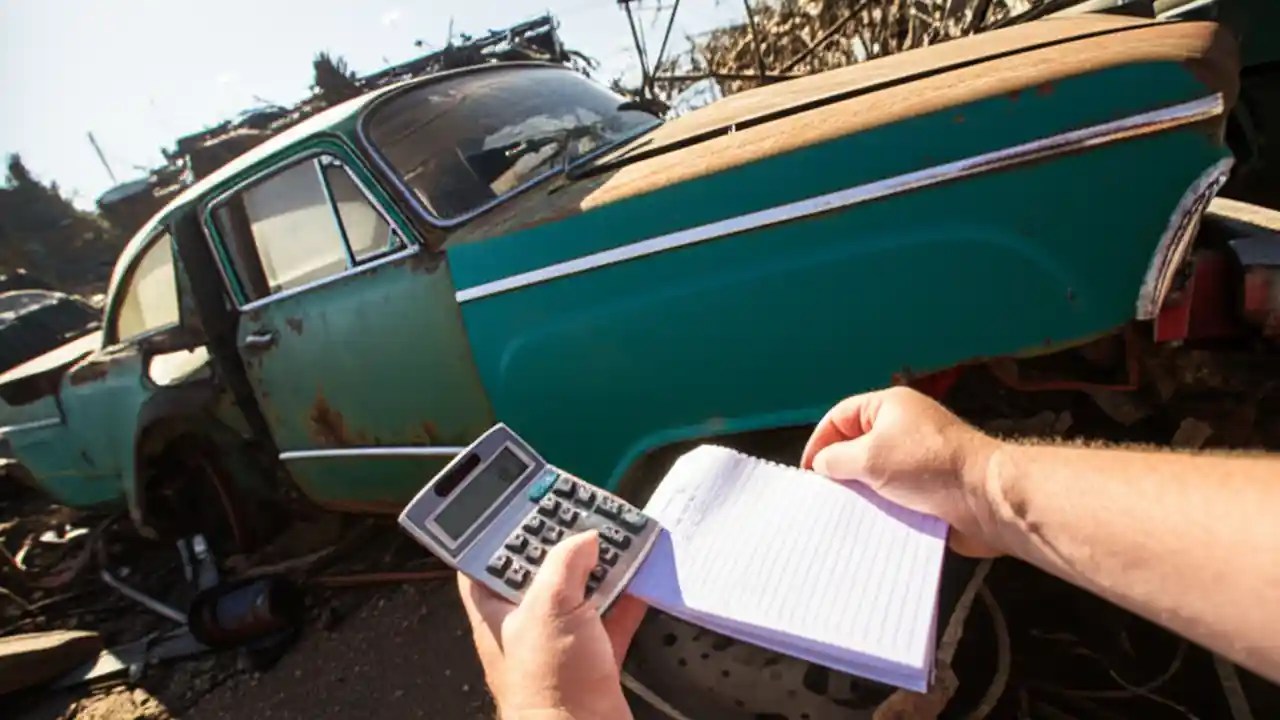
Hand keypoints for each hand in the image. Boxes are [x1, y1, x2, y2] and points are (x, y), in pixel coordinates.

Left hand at [459, 530, 647, 718]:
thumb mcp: (549, 607)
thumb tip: (584, 539)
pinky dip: (627, 597)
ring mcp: (558, 644)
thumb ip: (565, 564)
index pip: (484, 557)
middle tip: (585, 512)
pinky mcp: (592, 661)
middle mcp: (523, 625)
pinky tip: (642, 576)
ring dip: (601, 566)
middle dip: (563, 542)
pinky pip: (611, 618)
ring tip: (620, 535)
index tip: (524, 502)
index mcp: (494, 610)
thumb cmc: (550, 686)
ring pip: (579, 591)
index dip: (501, 528)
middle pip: (539, 569)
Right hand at [800, 386, 1004, 556]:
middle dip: (839, 470)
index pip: (840, 417)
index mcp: (889, 407)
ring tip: (843, 512)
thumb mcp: (870, 456)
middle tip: (823, 495)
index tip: (807, 473)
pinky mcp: (928, 488)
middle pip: (856, 446)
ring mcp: (917, 459)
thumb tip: (823, 466)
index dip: (820, 441)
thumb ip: (836, 459)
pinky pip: (893, 495)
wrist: (986, 499)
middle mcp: (902, 428)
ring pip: (874, 475)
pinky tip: (868, 523)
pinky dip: (881, 508)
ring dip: (860, 493)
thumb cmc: (928, 465)